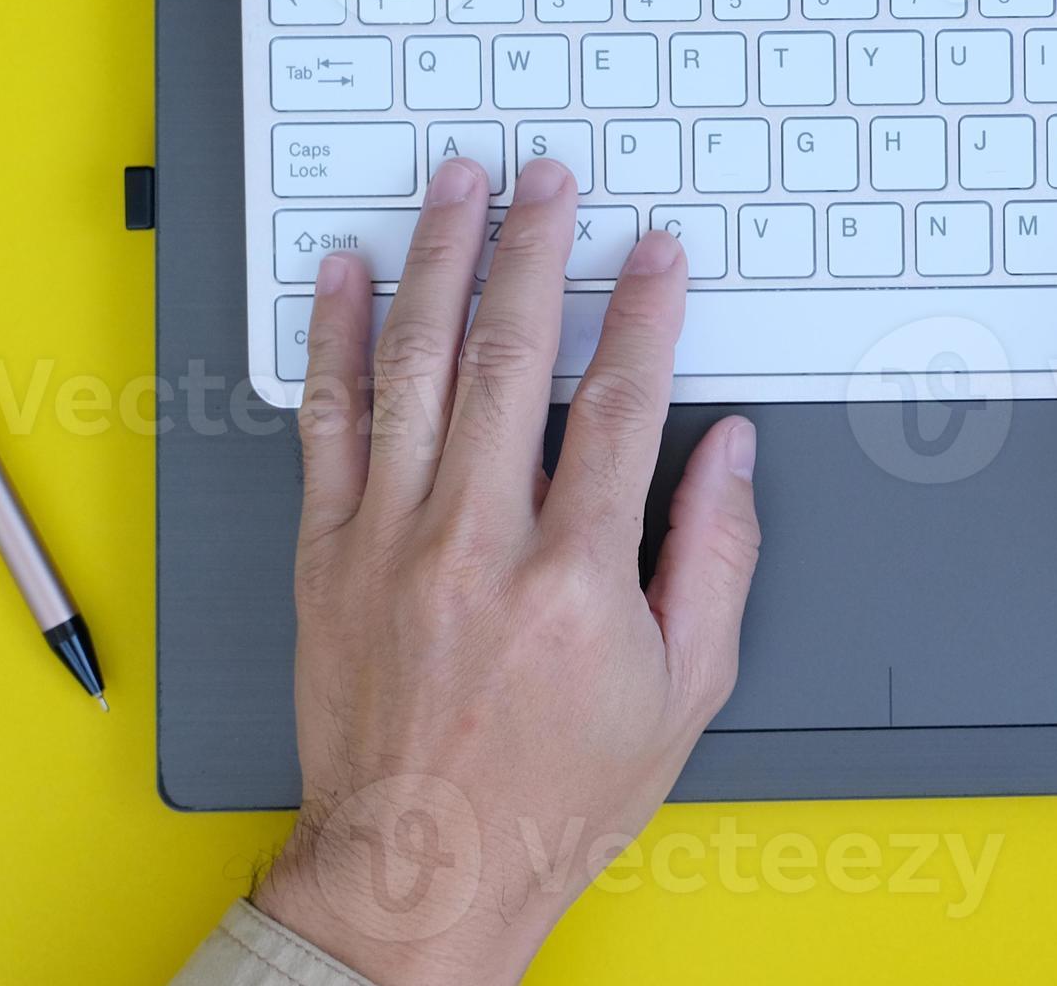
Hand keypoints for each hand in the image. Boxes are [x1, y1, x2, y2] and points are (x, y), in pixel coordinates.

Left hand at [252, 155, 760, 985]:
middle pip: (510, 355)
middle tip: (549, 182)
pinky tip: (351, 274)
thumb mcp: (685, 692)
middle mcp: (476, 543)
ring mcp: (390, 541)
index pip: (622, 402)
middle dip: (535, 250)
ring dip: (440, 260)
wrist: (418, 873)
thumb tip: (730, 454)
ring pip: (415, 365)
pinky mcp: (326, 554)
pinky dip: (338, 338)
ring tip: (458, 189)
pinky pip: (327, 421)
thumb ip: (716, 558)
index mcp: (576, 576)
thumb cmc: (550, 795)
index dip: (645, 312)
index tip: (655, 253)